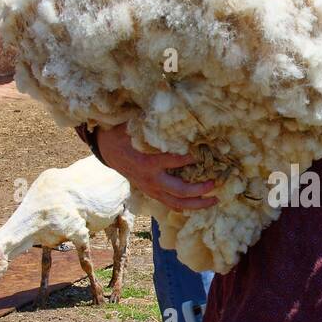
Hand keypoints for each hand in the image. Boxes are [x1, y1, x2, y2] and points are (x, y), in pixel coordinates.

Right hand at [97, 122, 219, 211]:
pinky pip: (170, 204)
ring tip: (214, 201)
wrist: (107, 150)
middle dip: (200, 190)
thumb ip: (153, 126)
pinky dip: (185, 206)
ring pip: (177, 203)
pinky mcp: (151, 193)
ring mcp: (151, 189)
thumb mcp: (134, 128)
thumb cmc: (123, 136)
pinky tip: (199, 204)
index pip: (174, 162)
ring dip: (197, 204)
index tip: (205, 153)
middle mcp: (152, 180)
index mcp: (148, 163)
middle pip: (180, 191)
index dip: (191, 158)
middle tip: (215, 183)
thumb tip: (173, 116)